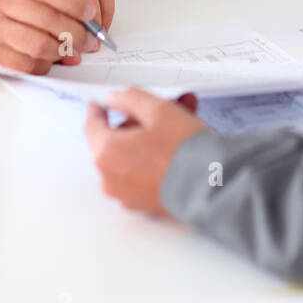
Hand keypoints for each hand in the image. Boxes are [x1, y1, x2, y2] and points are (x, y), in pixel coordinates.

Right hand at [0, 0, 98, 74]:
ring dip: (61, 52)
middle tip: (88, 40)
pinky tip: (46, 61)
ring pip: (40, 44)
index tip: (90, 12)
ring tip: (69, 52)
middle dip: (76, 33)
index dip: (73, 0)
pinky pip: (25, 63)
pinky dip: (43, 66)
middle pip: (48, 18)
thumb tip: (82, 18)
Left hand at [85, 88, 208, 215]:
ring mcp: (127, 194)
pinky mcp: (145, 204)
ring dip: (151, 136)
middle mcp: (111, 179)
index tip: (99, 104)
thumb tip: (115, 98)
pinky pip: (143, 173)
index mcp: (106, 154)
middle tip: (162, 106)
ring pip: (133, 156)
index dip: (98, 111)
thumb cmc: (184, 153)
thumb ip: (131, 99)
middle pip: (117, 140)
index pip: (92, 127)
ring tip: (182, 118)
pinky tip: (179, 144)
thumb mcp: (158, 110)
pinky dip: (155, 157)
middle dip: (139, 121)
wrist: (210, 190)